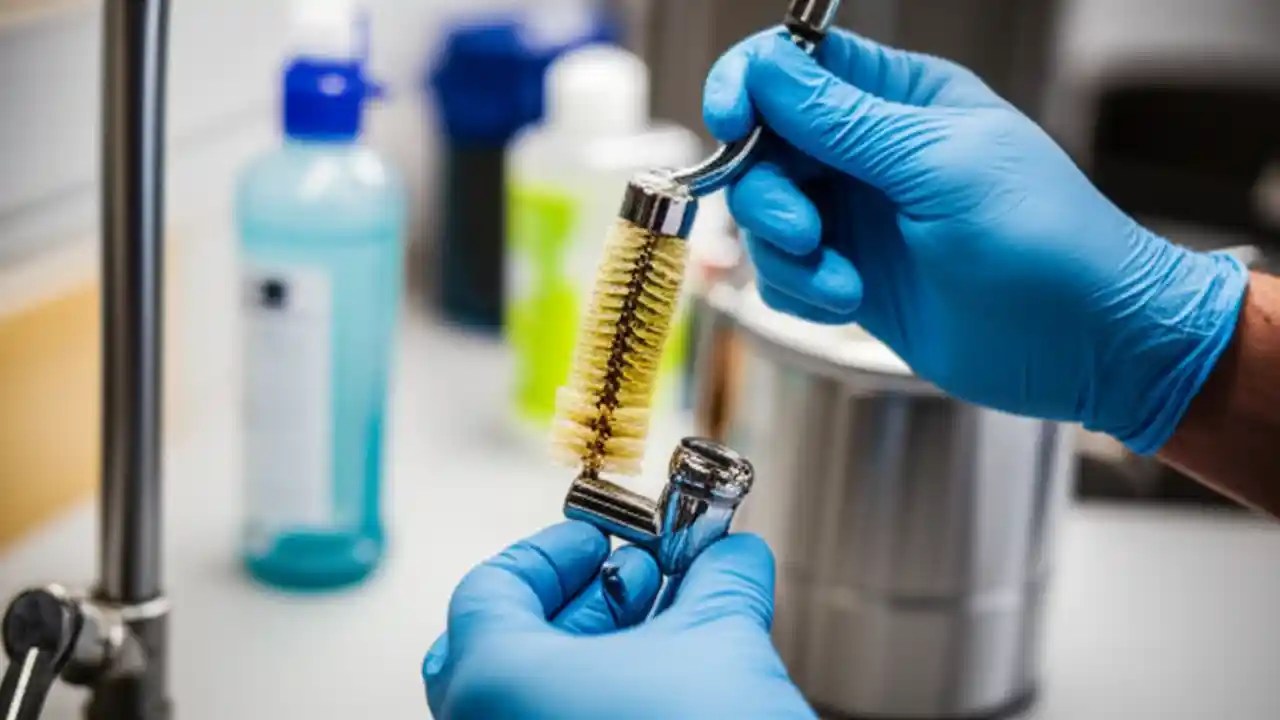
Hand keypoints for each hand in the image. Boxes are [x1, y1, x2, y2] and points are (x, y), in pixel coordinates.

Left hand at [423, 522, 813, 719]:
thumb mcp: (722, 646)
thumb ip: (720, 584)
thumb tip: (734, 556)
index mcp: (494, 684)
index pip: (490, 591)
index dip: (551, 553)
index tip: (597, 538)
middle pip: (504, 648)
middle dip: (581, 603)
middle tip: (635, 577)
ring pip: (530, 702)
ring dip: (596, 655)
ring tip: (665, 628)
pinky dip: (596, 707)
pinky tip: (662, 686)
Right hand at [704, 29, 1247, 452]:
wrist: (1084, 347)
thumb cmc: (1044, 243)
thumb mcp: (938, 167)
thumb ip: (842, 121)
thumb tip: (767, 69)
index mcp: (900, 99)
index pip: (796, 67)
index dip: (749, 86)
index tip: (730, 122)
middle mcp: (868, 153)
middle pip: (764, 148)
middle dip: (767, 193)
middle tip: (804, 230)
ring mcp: (856, 217)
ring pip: (764, 215)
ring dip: (787, 254)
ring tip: (841, 282)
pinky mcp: (847, 274)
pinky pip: (782, 272)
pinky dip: (800, 291)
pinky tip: (849, 301)